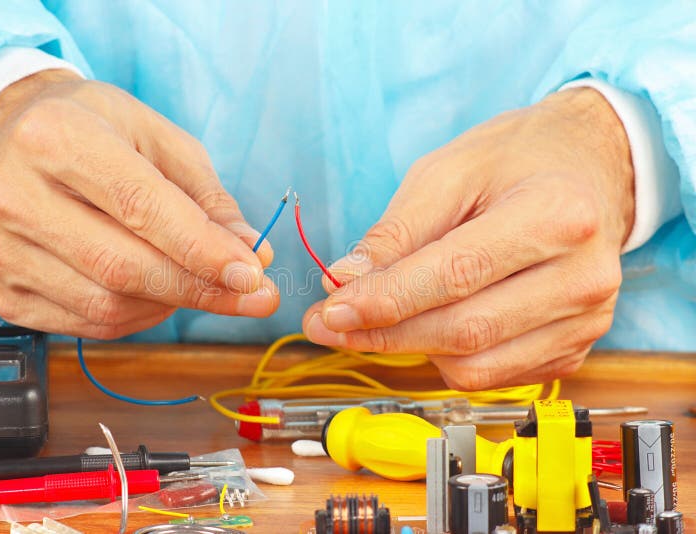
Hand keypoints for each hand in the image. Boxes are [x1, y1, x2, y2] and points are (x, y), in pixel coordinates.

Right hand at [0, 69, 277, 338]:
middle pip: (122, 267)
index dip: (202, 249)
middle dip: (200, 289)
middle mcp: (13, 193)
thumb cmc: (96, 130)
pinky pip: (87, 324)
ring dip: (170, 304)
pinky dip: (137, 317)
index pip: (139, 207)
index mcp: (55, 136)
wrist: (11, 135)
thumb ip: (207, 198)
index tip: (254, 275)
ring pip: (106, 305)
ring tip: (197, 282)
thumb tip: (253, 258)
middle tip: (255, 297)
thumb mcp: (158, 138)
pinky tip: (155, 293)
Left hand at [303, 88, 633, 388]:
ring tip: (375, 321)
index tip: (331, 311)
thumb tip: (344, 283)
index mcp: (555, 216)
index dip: (384, 300)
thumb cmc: (517, 160)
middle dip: (383, 334)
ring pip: (475, 366)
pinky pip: (495, 376)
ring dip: (410, 350)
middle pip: (464, 330)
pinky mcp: (576, 346)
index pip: (454, 275)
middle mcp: (582, 277)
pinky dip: (447, 359)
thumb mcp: (448, 171)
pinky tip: (429, 325)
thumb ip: (396, 231)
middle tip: (329, 325)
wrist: (591, 168)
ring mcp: (585, 320)